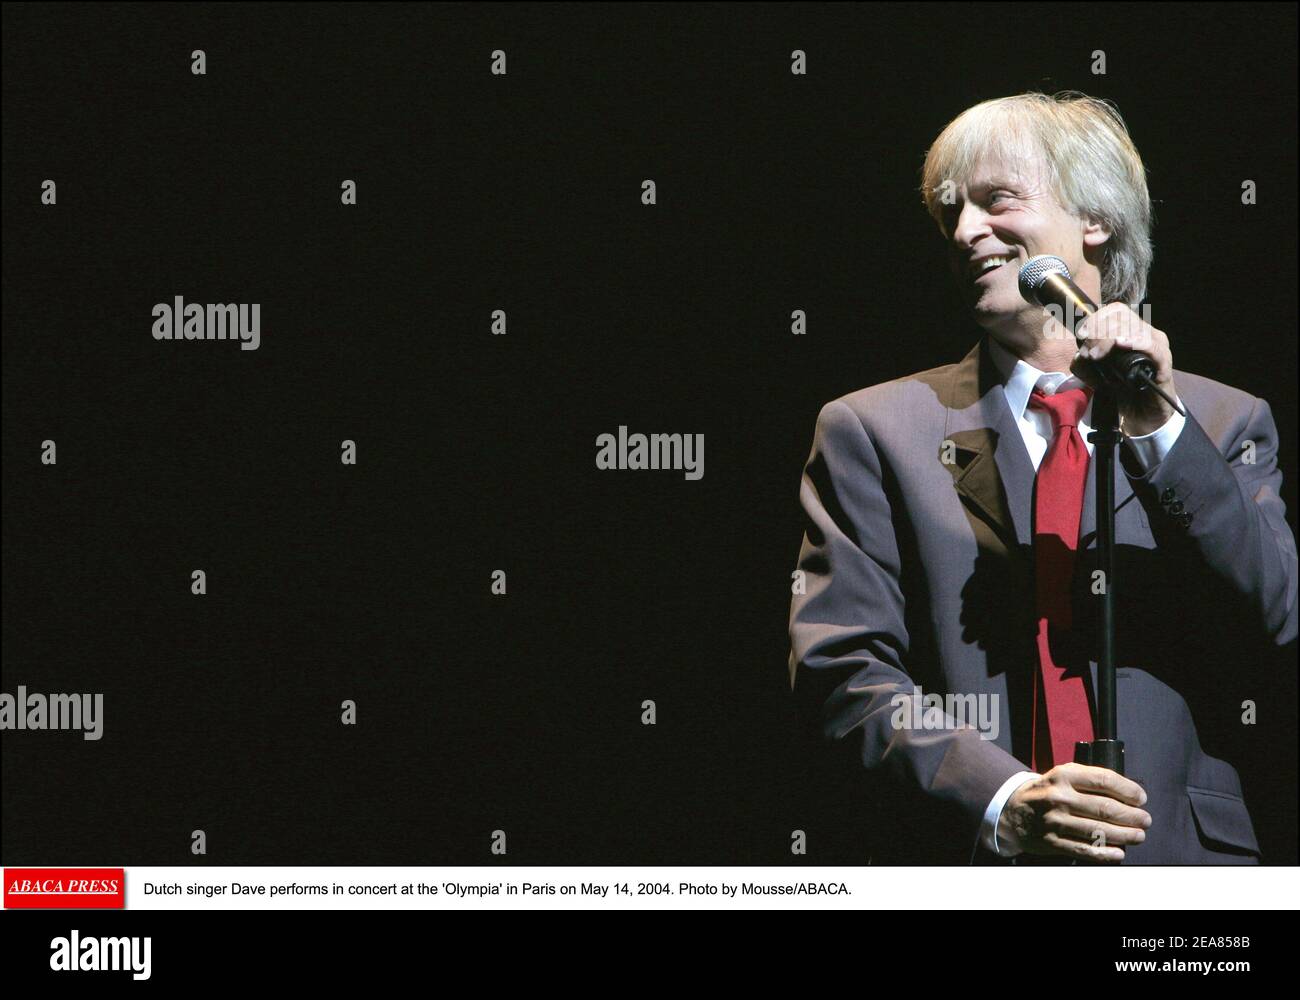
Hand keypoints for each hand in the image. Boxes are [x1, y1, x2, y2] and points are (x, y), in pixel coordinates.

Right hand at [999, 763, 1151, 862]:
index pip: (1104, 780)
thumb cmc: (1047, 791)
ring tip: (1138, 835)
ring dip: (1125, 835)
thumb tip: (1128, 794)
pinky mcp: (1052, 842)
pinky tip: (1118, 853)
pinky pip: (1085, 850)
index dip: (1128, 790)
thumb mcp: (1063, 775)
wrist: (1012, 810)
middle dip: (1132, 816)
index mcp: (1063, 775)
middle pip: (1106, 808)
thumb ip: (1090, 780)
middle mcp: (1059, 797)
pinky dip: (1106, 854)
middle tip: (1144, 820)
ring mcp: (1055, 821)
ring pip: (1099, 831)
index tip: (1141, 798)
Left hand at [1070, 303, 1176, 436]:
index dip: (1096, 319)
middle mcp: (1146, 333)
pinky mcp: (1164, 361)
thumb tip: (1078, 355)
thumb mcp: (1096, 376)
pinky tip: (1120, 344)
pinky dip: (1135, 342)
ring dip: (1109, 339)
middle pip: (1122, 317)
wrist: (1141, 415)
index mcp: (1131, 331)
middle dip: (1099, 332)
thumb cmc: (1122, 391)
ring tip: (1098, 356)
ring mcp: (1157, 346)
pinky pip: (1151, 345)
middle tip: (1089, 352)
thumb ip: (1084, 365)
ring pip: (1133, 328)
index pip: (1115, 310)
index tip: (1082, 335)